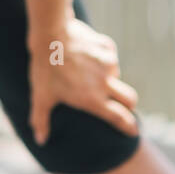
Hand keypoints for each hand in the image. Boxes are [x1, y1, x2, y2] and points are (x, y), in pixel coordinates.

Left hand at [28, 18, 138, 145]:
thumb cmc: (45, 68)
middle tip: (121, 104)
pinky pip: (109, 55)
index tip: (134, 131)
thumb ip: (40, 120)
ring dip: (107, 76)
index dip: (129, 126)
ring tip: (87, 71)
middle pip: (130, 98)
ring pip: (116, 74)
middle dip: (129, 104)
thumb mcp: (41, 96)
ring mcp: (108, 63)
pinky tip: (87, 54)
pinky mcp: (107, 46)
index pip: (119, 117)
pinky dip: (102, 57)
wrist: (51, 33)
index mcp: (92, 99)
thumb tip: (40, 140)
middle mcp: (105, 83)